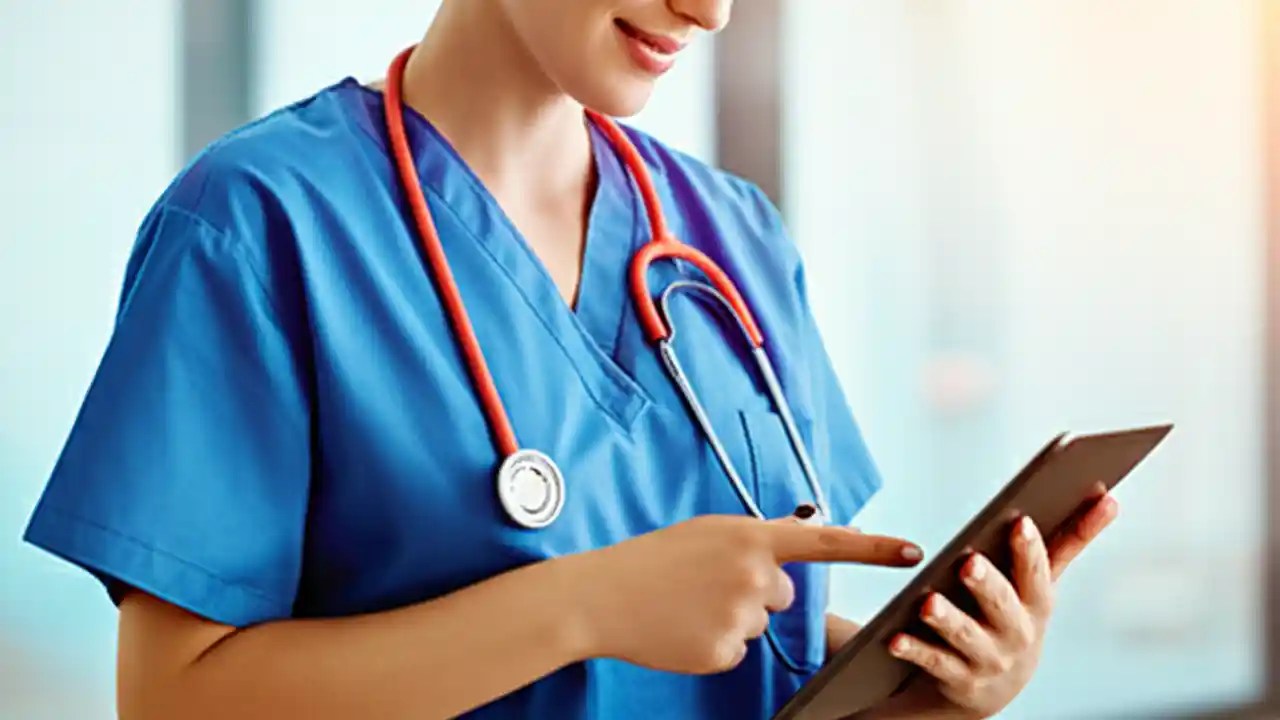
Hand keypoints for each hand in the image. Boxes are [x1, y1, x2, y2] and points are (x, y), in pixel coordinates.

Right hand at [569, 515, 922, 674]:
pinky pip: (737, 650)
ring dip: (729, 617)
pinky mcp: (725, 652)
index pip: (825, 541)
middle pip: (782, 595)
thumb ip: (756, 539)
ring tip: (686, 604)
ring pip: (758, 624)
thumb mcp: (707, 533)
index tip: (915, 552)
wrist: (600, 595)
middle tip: (704, 584)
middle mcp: (753, 575)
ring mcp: (739, 616)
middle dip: (752, 591)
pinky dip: (713, 643)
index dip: (874, 548)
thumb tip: (796, 552)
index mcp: (750, 537)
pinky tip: (683, 629)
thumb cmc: (651, 560)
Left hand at [878, 494, 1118, 718]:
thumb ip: (1068, 541)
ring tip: (927, 603)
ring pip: (966, 637)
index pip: (1038, 573)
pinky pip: (934, 662)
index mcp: (1037, 603)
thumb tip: (1107, 495)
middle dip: (987, 585)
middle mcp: (1017, 633)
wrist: (992, 686)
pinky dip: (914, 649)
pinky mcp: (957, 677)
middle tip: (968, 563)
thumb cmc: (1016, 614)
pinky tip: (895, 638)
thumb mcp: (1039, 583)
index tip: (1020, 522)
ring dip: (948, 620)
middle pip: (1003, 605)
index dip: (1030, 550)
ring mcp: (987, 657)